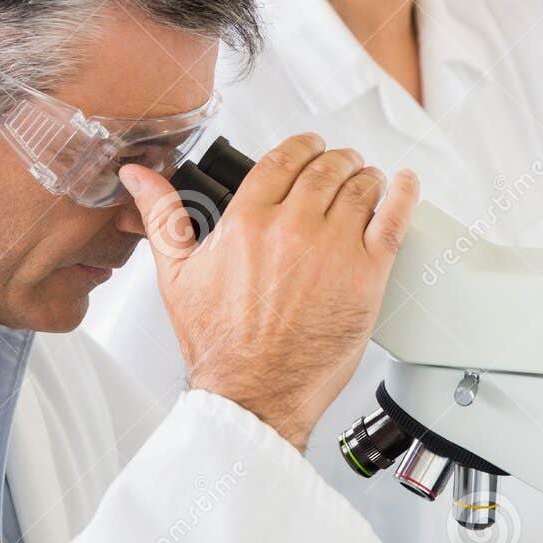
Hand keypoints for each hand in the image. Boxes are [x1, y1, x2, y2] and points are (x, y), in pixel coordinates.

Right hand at [120, 133, 419, 450]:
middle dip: (337, 160)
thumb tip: (138, 177)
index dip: (303, 146)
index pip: (283, 159)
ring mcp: (334, 249)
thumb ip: (162, 216)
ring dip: (367, 177)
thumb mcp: (177, 275)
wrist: (255, 396)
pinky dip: (404, 194)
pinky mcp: (368, 275)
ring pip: (361, 188)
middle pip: (326, 169)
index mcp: (247, 221)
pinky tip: (405, 185)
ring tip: (369, 182)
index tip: (310, 147)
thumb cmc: (219, 345)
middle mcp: (292, 228)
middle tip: (344, 164)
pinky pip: (394, 219)